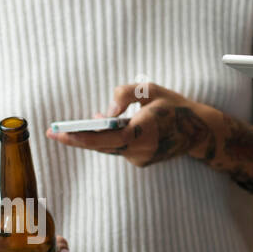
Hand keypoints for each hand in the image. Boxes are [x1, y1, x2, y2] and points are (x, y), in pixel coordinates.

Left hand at [46, 83, 212, 166]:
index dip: (78, 136)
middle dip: (76, 138)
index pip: (103, 137)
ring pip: (109, 148)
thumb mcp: (151, 90)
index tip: (57, 132)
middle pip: (100, 146)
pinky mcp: (141, 162)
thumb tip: (105, 112)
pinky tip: (106, 129)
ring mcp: (141, 158)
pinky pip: (119, 150)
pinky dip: (110, 140)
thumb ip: (125, 95)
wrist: (199, 131)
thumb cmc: (174, 106)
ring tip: (74, 128)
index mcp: (143, 130)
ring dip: (94, 138)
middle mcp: (140, 149)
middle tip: (53, 131)